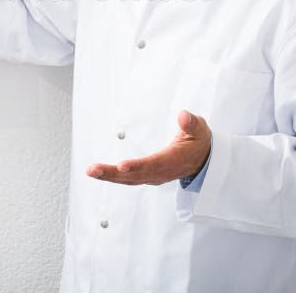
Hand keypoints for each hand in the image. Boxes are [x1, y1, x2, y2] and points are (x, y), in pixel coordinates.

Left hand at [86, 111, 210, 185]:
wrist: (204, 159)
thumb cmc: (199, 141)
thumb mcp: (200, 129)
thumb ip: (191, 123)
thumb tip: (183, 116)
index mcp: (174, 160)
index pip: (154, 164)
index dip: (138, 166)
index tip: (122, 166)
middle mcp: (162, 172)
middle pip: (135, 176)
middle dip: (113, 173)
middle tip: (93, 170)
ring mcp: (154, 176)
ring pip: (129, 179)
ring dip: (109, 176)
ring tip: (91, 171)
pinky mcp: (149, 176)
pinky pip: (130, 179)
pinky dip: (115, 177)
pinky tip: (101, 174)